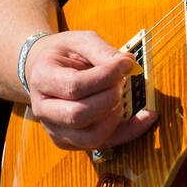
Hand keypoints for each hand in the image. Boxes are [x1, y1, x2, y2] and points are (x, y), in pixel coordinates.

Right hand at [23, 30, 157, 150]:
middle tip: (120, 81)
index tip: (126, 64)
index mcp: (42, 78)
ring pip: (90, 137)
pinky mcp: (70, 142)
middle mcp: (43, 109)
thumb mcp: (79, 41)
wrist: (45, 70)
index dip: (105, 77)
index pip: (74, 86)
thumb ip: (102, 51)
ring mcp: (55, 129)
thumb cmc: (64, 54)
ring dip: (115, 118)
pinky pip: (102, 145)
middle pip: (78, 115)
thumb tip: (128, 63)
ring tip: (120, 97)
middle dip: (109, 98)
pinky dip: (129, 132)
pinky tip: (145, 116)